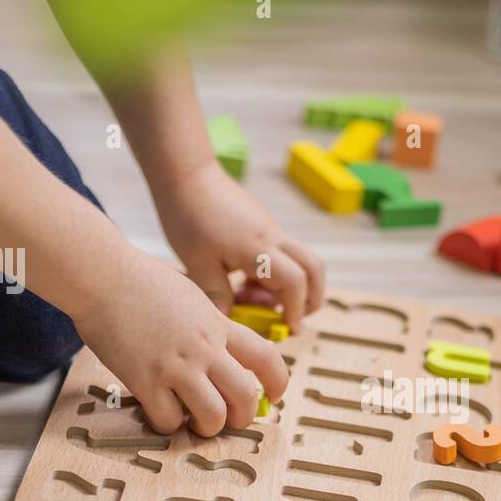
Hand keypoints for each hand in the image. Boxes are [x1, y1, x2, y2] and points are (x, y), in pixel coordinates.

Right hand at [74, 246, 288, 435]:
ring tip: (194, 423)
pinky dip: (168, 425)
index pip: (266, 357)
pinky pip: (168, 420)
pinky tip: (161, 413)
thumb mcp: (191, 296)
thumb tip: (221, 346)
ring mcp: (176, 365)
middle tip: (228, 419)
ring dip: (207, 427)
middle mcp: (204, 348)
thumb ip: (210, 324)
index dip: (279, 382)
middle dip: (242, 417)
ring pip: (213, 416)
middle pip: (245, 396)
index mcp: (219, 325)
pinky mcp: (145, 380)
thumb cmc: (140, 281)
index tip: (274, 396)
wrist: (102, 274)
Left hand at [157, 160, 324, 328]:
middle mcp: (273, 238)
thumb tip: (228, 323)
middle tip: (293, 317)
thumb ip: (217, 296)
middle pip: (315, 269)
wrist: (186, 173)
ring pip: (301, 261)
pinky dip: (274, 274)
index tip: (287, 327)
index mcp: (258, 248)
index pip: (295, 283)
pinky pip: (282, 254)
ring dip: (289, 287)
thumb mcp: (197, 263)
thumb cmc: (188, 215)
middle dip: (312, 298)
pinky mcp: (264, 226)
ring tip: (253, 298)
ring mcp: (271, 230)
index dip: (296, 309)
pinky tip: (243, 281)